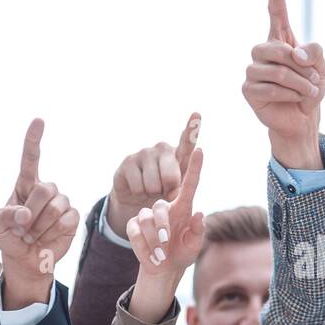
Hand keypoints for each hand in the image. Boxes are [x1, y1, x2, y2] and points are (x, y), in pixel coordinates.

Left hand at [0, 119, 79, 307]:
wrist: (27, 260)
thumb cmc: (11, 238)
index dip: (34, 139)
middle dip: (32, 212)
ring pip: (56, 205)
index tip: (39, 120)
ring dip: (41, 226)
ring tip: (34, 234)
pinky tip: (47, 237)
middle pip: (44, 189)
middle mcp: (46, 190)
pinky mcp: (73, 217)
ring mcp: (61, 202)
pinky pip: (67, 219)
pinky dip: (53, 232)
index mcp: (25, 185)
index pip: (31, 159)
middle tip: (24, 227)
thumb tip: (25, 214)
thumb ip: (4, 216)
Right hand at [107, 112, 199, 236]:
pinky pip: (137, 185)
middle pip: (170, 174)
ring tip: (151, 191)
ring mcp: (143, 154)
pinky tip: (138, 190)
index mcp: (180, 158)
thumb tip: (191, 209)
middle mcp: (162, 151)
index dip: (192, 129)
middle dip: (169, 191)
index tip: (197, 114)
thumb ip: (188, 206)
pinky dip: (139, 194)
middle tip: (165, 192)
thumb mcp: (181, 207)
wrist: (137, 207)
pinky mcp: (127, 163)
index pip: (188, 143)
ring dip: (152, 194)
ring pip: (152, 183)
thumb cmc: (165, 205)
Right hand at [125, 149, 205, 323]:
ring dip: (153, 240)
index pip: (190, 183)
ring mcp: (147, 215)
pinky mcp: (133, 225)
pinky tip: (151, 257)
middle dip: (162, 226)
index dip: (194, 167)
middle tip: (166, 242)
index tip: (200, 150)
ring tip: (161, 256)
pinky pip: (134, 231)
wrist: (162, 268)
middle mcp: (165, 206)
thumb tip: (200, 213)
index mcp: (183, 207)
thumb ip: (198, 231)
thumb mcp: (193, 246)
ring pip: (145, 219)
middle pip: (160, 207)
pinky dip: (142, 247)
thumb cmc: (181, 254)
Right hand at [242, 0, 324, 169]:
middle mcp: (263, 51)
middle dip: (302, 66)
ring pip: (277, 71)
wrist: (303, 120)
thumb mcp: (321, 68)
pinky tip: (295, 99)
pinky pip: (270, 89)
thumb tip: (294, 54)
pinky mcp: (248, 90)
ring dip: (300, 83)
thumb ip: (314, 52)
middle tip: (316, 79)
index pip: (276, 13)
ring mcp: (253, 70)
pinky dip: (290, 95)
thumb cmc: (310, 90)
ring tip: (310, 91)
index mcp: (281, 40)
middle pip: (279, 48)